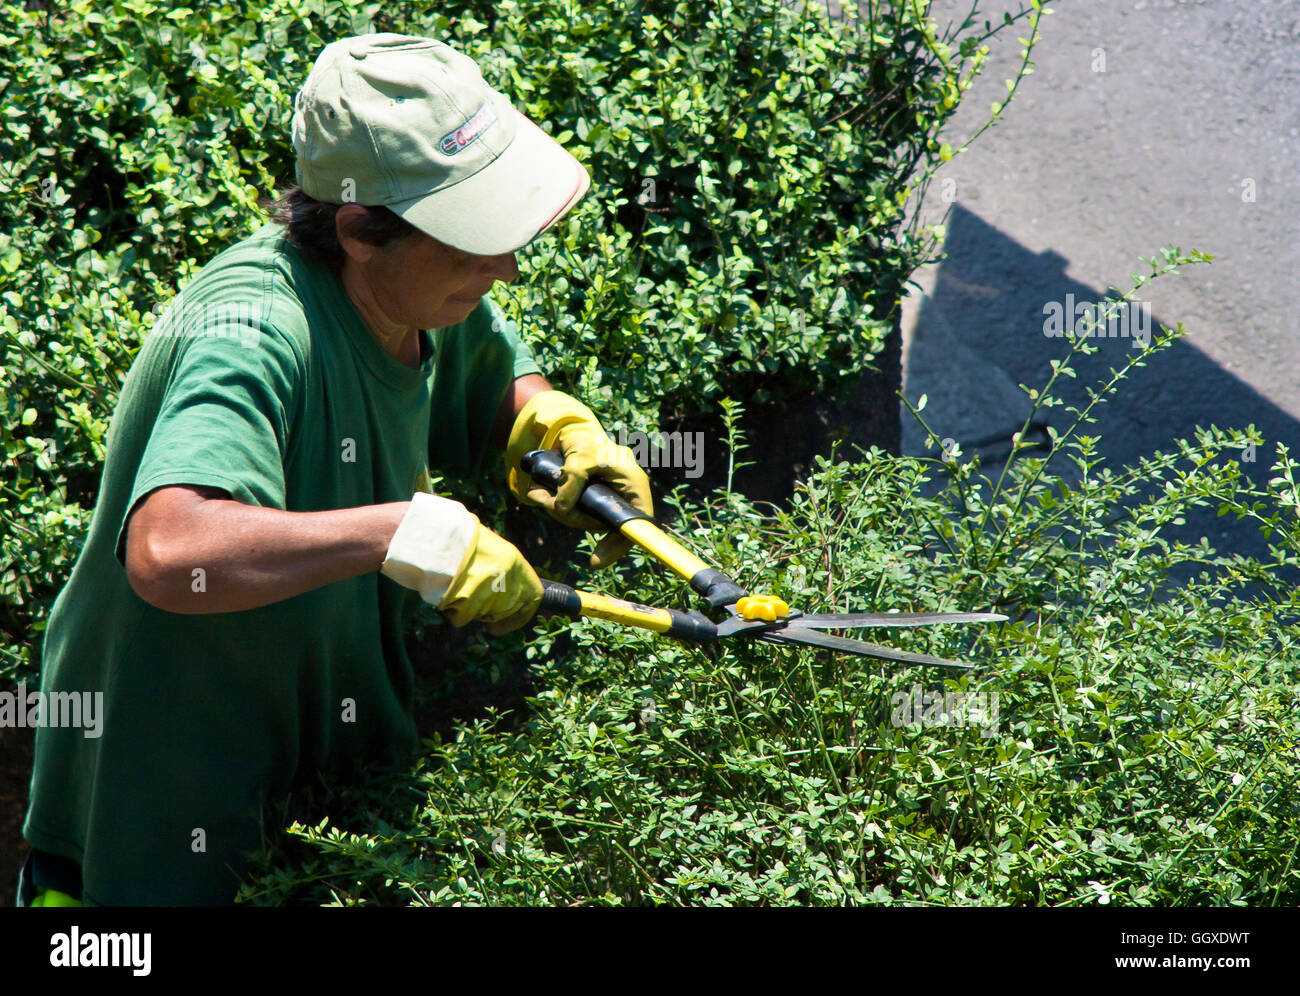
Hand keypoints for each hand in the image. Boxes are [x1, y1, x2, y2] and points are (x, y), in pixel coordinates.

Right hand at [380, 493, 541, 633]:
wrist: (425, 532)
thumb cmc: (451, 534)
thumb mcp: (485, 541)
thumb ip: (498, 561)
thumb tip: (508, 582)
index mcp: (513, 559)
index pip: (533, 594)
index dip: (522, 612)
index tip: (506, 620)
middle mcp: (505, 574)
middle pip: (507, 609)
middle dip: (492, 613)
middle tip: (473, 605)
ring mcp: (487, 587)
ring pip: (485, 614)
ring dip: (471, 610)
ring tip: (455, 590)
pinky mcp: (466, 599)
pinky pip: (463, 617)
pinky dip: (453, 611)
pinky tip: (446, 594)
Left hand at [504, 391, 653, 567]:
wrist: (572, 432)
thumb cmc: (585, 439)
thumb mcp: (581, 454)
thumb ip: (573, 479)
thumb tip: (561, 508)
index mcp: (633, 484)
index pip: (636, 522)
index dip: (618, 545)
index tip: (594, 561)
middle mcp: (621, 496)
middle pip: (602, 525)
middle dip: (572, 518)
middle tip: (545, 504)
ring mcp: (604, 501)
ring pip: (583, 521)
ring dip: (557, 511)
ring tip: (537, 494)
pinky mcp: (588, 502)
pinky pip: (573, 513)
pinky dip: (554, 506)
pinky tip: (539, 494)